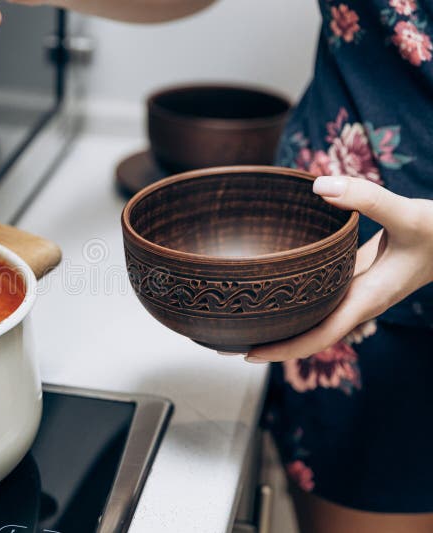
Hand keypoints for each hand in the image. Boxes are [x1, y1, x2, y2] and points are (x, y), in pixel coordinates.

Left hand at [246, 175, 432, 362]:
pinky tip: (269, 287)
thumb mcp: (408, 212)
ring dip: (277, 322)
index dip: (284, 350)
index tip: (248, 354)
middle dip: (268, 342)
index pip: (319, 337)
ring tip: (234, 319)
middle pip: (306, 334)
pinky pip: (318, 297)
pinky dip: (292, 299)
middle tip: (220, 342)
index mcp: (366, 299)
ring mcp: (354, 292)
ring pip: (310, 317)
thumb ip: (367, 197)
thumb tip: (319, 187)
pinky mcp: (354, 278)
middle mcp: (356, 301)